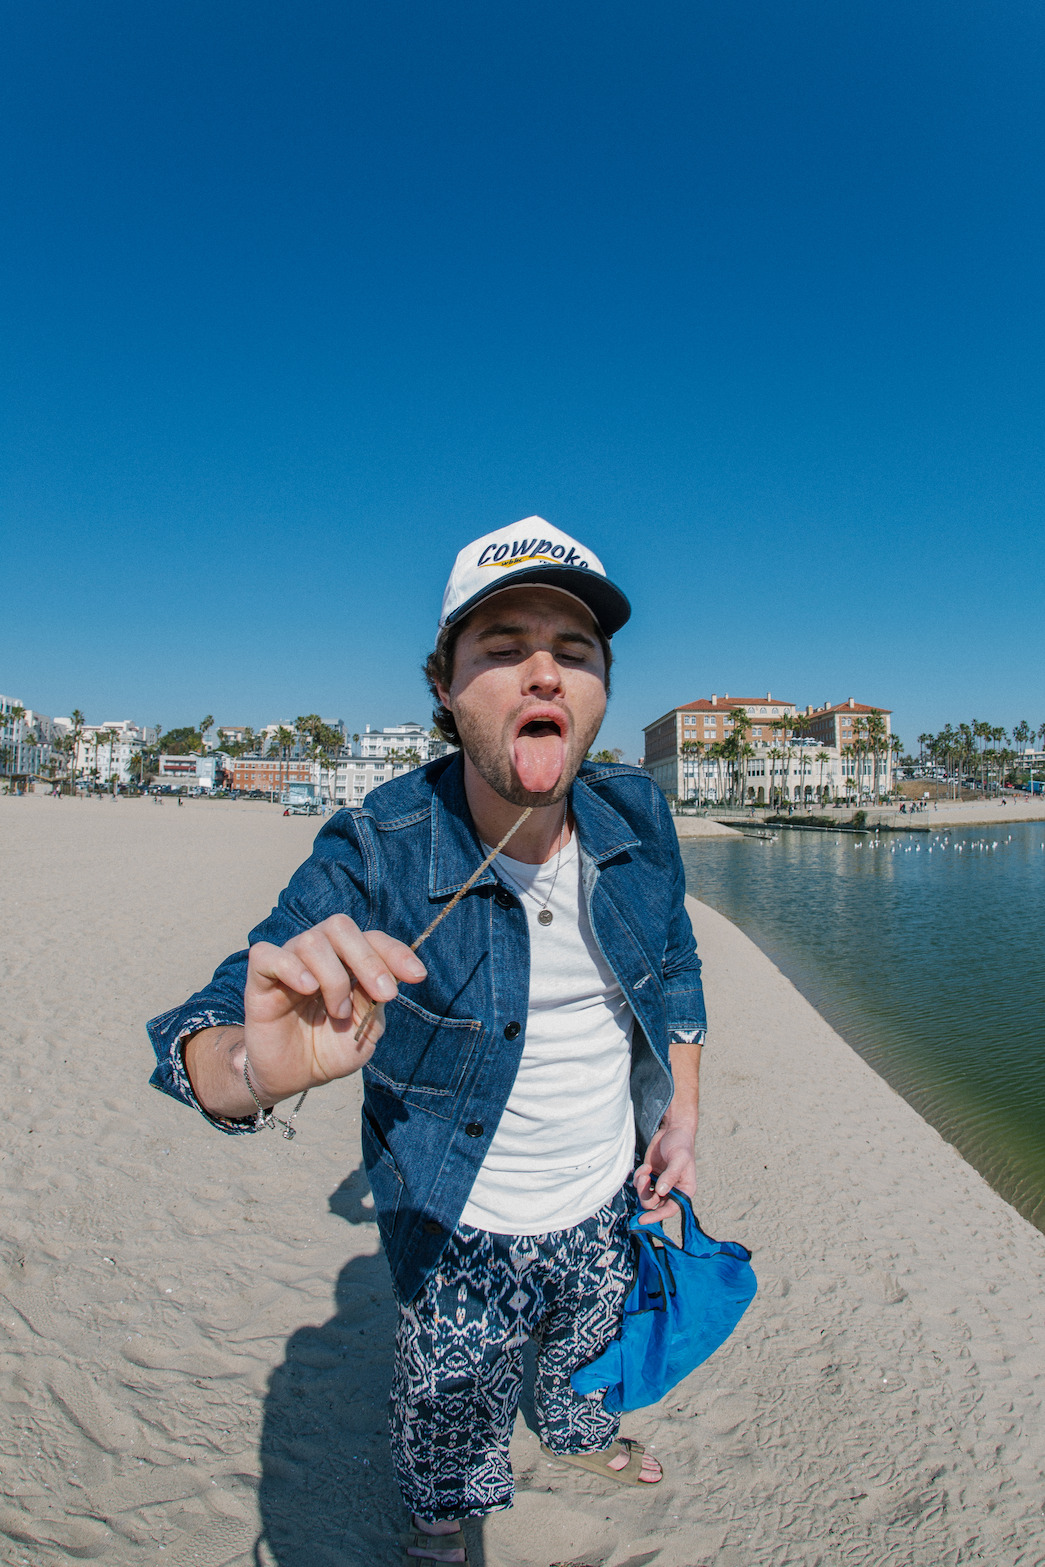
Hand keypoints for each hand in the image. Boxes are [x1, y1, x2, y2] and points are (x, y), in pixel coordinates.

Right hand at [243, 914, 426, 1101]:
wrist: (293, 1077)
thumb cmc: (330, 1049)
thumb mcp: (365, 1029)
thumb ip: (374, 1000)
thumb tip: (388, 976)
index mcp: (346, 960)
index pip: (372, 939)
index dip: (396, 952)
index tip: (418, 976)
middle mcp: (319, 954)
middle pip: (341, 927)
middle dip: (369, 960)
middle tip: (383, 995)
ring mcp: (289, 962)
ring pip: (312, 941)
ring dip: (334, 978)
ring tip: (337, 1012)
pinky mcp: (260, 979)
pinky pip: (267, 955)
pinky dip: (291, 967)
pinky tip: (308, 988)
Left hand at [633, 1124, 696, 1225]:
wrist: (673, 1130)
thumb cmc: (681, 1144)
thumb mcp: (679, 1159)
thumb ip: (670, 1176)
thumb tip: (660, 1192)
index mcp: (684, 1190)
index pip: (670, 1209)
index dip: (657, 1216)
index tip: (643, 1219)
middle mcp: (672, 1191)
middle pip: (654, 1205)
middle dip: (646, 1195)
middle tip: (644, 1179)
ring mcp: (659, 1184)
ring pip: (645, 1197)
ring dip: (641, 1186)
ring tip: (644, 1171)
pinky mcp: (650, 1176)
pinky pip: (639, 1185)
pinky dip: (639, 1177)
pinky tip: (645, 1166)